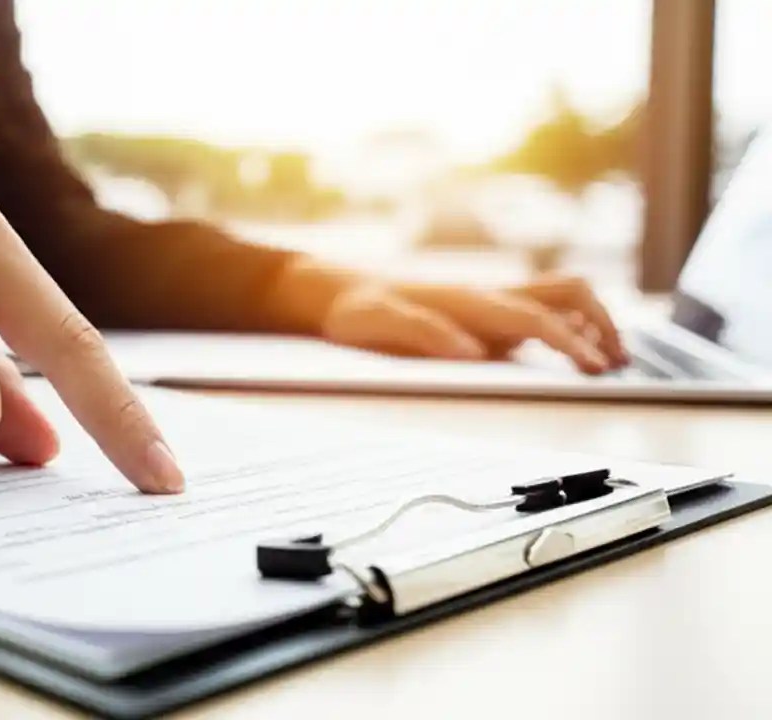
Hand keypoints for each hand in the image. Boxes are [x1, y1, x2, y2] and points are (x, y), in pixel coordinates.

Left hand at [320, 275, 628, 373]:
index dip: (572, 342)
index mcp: (467, 300)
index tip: (598, 368)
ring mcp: (489, 299)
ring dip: (592, 320)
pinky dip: (570, 323)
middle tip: (618, 365)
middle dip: (602, 324)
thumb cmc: (355, 309)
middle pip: (567, 292)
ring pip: (560, 294)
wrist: (336, 290)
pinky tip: (574, 349)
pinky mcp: (485, 310)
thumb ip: (423, 334)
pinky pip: (541, 307)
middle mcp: (486, 293)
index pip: (536, 317)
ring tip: (610, 358)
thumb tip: (472, 353)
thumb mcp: (376, 324)